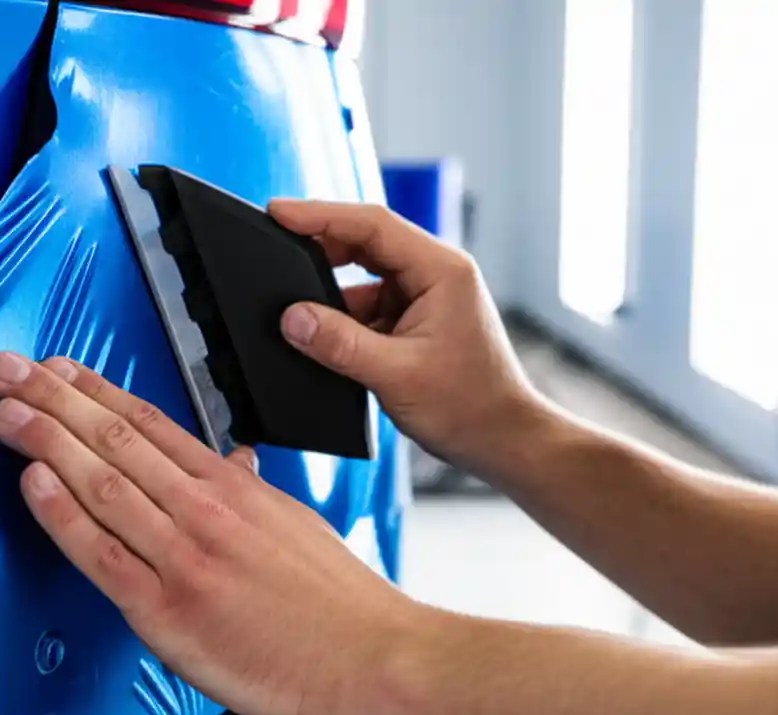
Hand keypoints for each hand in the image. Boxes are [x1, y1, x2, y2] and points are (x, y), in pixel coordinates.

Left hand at [0, 352, 435, 714]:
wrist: (370, 663)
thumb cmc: (337, 604)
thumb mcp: (294, 524)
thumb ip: (250, 490)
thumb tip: (229, 461)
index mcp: (234, 486)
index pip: (150, 422)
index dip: (95, 389)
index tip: (60, 370)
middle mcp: (204, 510)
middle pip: (114, 438)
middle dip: (53, 398)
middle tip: (9, 371)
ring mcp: (183, 556)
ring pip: (100, 482)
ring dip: (45, 440)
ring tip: (4, 412)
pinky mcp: (166, 610)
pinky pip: (100, 552)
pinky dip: (62, 514)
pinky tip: (34, 482)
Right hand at [270, 200, 547, 473]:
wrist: (502, 440)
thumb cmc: (470, 406)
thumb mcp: (395, 374)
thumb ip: (339, 344)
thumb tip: (293, 318)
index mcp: (441, 270)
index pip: (372, 223)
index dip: (321, 214)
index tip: (278, 212)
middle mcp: (436, 273)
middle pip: (366, 241)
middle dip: (320, 247)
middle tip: (275, 249)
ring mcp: (427, 295)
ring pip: (365, 275)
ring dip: (332, 291)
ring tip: (300, 310)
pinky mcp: (417, 318)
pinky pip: (370, 303)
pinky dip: (344, 316)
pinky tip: (325, 335)